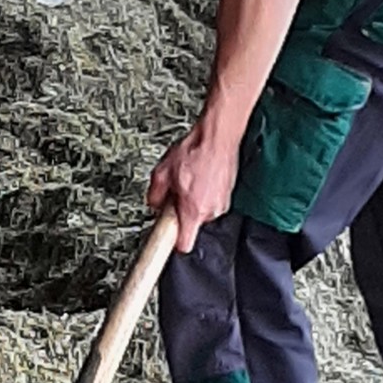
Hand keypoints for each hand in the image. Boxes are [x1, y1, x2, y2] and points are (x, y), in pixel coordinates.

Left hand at [147, 117, 241, 253]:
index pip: (184, 244)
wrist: (217, 138)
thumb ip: (155, 195)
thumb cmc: (194, 152)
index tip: (167, 240)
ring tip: (189, 180)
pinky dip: (204, 193)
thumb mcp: (162, 172)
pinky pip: (210, 201)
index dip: (173, 242)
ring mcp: (222, 204)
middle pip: (190, 225)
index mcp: (194, 210)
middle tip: (176, 193)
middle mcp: (211, 211)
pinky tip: (200, 177)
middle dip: (180, 212)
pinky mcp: (228, 196)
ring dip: (193, 201)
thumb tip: (154, 203)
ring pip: (200, 212)